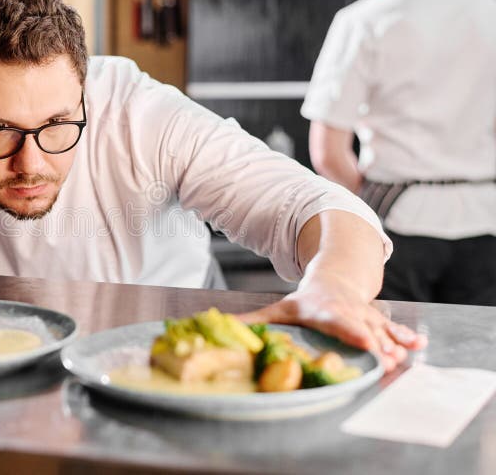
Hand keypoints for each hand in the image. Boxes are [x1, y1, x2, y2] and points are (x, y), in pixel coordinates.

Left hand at [237, 273, 426, 371]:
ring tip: (401, 359)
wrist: (334, 282)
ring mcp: (363, 315)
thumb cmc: (304, 304)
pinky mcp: (377, 320)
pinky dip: (405, 335)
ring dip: (391, 344)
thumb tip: (222, 322)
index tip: (360, 339)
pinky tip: (418, 344)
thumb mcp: (280, 310)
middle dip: (373, 343)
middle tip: (386, 359)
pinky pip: (393, 328)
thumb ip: (254, 320)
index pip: (333, 320)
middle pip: (359, 328)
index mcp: (320, 310)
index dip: (347, 329)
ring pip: (379, 330)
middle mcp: (345, 311)